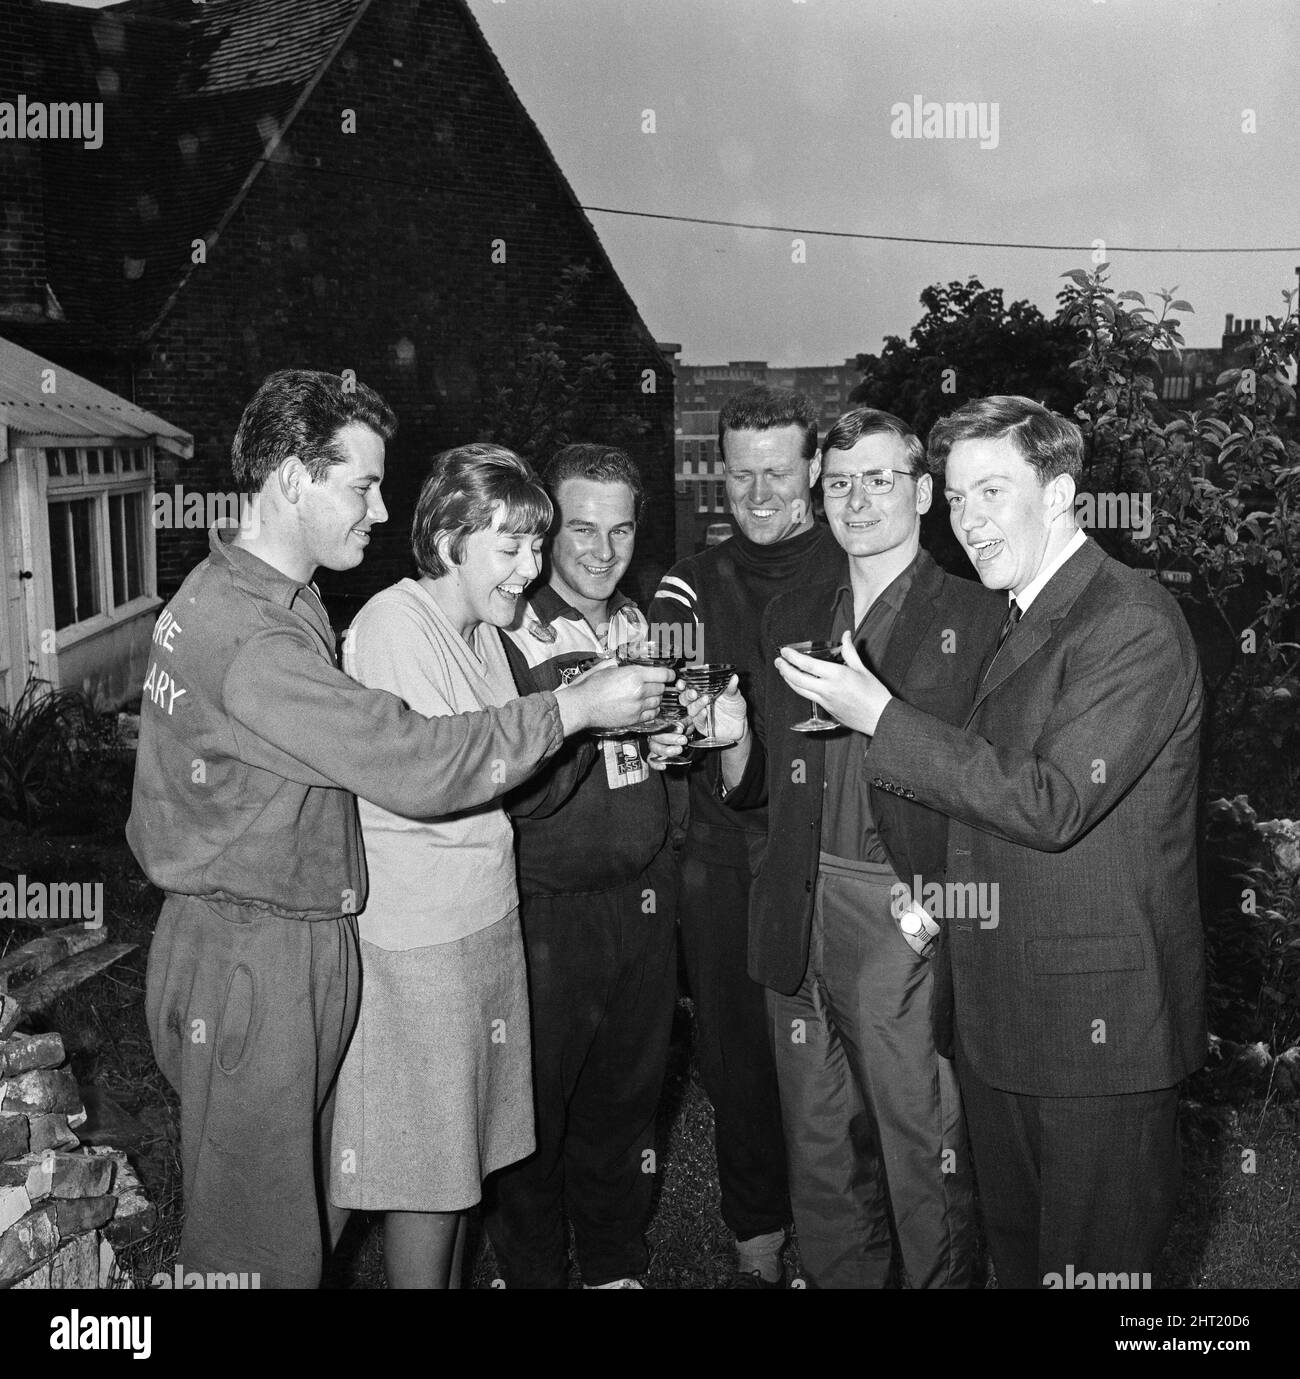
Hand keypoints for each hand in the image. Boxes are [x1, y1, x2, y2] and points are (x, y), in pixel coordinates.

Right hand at [555, 662, 670, 735]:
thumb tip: (629, 664)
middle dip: (658, 686)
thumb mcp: (607, 669)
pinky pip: (651, 714)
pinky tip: (645, 707)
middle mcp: (639, 690)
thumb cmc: (591, 687)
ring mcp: (638, 706)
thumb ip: (622, 666)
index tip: (670, 675)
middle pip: (661, 688)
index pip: (663, 674)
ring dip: (655, 698)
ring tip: (647, 696)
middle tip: (652, 685)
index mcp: (634, 675)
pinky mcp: (634, 719)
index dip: (669, 674)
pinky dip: (651, 710)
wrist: (582, 706)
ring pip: (658, 702)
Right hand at [646, 724, 692, 769]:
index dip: (669, 727)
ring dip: (666, 750)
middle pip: (656, 736)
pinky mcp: (656, 755)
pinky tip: (664, 766)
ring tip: (679, 750)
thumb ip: (683, 722)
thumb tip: (679, 726)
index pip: (659, 723)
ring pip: (654, 747)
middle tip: (683, 740)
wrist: (688, 735)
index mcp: (660, 721)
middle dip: (670, 739)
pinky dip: (655, 764)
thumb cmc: (686, 725)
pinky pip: (651, 760)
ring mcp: (655, 744)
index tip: (680, 729)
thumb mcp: (687, 720)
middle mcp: (654, 732)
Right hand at [680, 674, 747, 742]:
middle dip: (687, 695)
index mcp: (703, 691)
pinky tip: (705, 712)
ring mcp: (699, 714)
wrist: (740, 724)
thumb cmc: (734, 707)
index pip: (688, 686)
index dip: (682, 685)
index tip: (682, 683)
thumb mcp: (734, 695)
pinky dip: (700, 716)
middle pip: (685, 698)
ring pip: (691, 709)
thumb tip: (734, 677)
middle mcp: (699, 702)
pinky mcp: (702, 725)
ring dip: (697, 704)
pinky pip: (698, 721)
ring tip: (706, 700)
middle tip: (694, 693)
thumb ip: (732, 688)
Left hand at [775, 631, 891, 735]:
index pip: (807, 664)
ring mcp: (825, 701)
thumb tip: (846, 635)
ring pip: (799, 690)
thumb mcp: (862, 669)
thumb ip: (849, 651)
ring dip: (788, 680)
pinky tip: (798, 683)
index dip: (792, 657)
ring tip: (784, 671)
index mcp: (837, 675)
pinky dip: (799, 688)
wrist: (880, 718)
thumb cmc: (874, 694)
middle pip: (797, 679)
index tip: (785, 651)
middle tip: (778, 661)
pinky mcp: (826, 710)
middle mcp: (827, 688)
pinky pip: (808, 697)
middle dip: (784, 669)